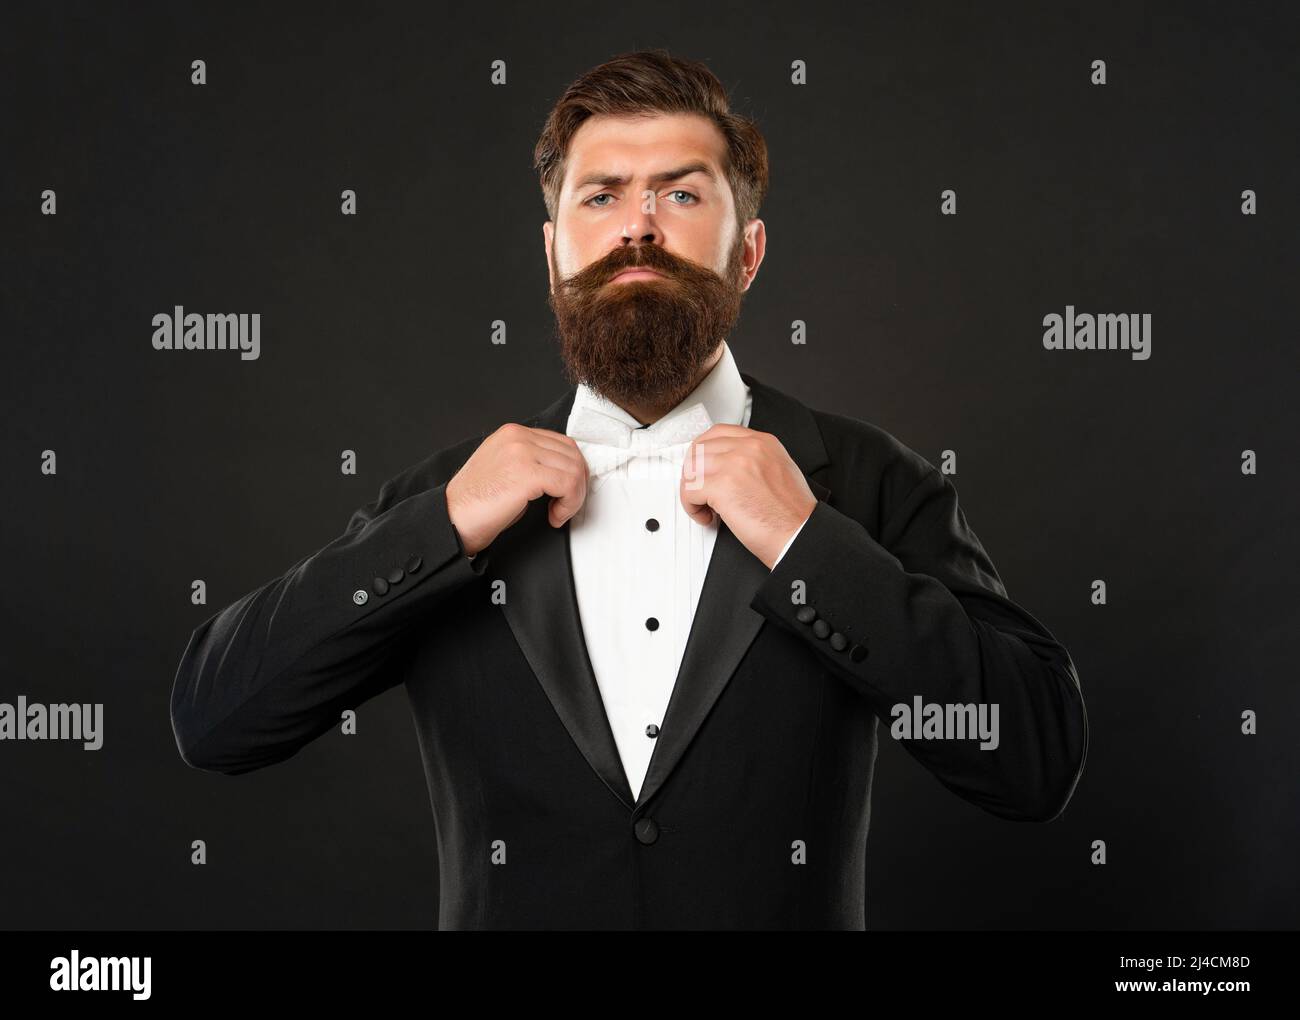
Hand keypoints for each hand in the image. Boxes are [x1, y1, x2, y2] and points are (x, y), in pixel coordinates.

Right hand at [445, 424, 587, 556]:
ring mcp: (522, 453)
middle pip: (572, 454)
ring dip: (573, 497)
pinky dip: (568, 505)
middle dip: (577, 484)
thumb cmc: (476, 503)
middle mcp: (518, 437)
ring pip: (574, 470)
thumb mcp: (506, 469)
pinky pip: (568, 485)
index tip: (567, 492)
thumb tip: (563, 472)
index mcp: (513, 433)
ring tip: (558, 513)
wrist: (453, 519)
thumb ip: (533, 461)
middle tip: (566, 505)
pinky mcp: (527, 474)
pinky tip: (554, 516)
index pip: (562, 443)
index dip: (572, 470)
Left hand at [679, 424, 816, 569]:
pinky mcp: (723, 486)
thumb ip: (753, 461)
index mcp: (763, 442)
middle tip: (699, 493)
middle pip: (700, 449)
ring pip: (691, 469)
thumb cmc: (791, 515)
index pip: (718, 433)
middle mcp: (749, 448)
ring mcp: (735, 464)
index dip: (703, 452)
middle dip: (693, 473)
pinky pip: (689, 490)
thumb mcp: (779, 471)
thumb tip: (724, 468)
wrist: (800, 535)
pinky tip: (707, 517)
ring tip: (705, 508)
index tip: (701, 469)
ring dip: (691, 491)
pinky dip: (692, 507)